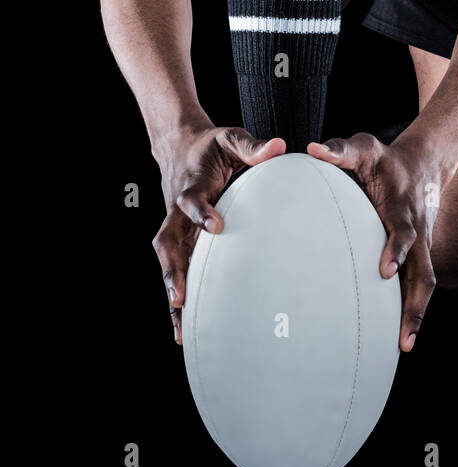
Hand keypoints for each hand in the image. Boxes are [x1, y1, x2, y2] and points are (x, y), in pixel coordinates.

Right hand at [152, 124, 285, 343]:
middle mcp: (176, 210)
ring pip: (168, 262)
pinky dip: (177, 298)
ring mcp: (175, 227)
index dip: (200, 212)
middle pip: (167, 241)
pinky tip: (182, 327)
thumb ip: (252, 146)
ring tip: (180, 326)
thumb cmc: (212, 147)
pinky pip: (176, 270)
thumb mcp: (231, 138)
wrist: (180, 145)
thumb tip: (280, 147)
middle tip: (179, 294)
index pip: (190, 199)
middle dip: (171, 269)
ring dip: (172, 292)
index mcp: (192, 184)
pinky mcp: (180, 240)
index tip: (217, 226)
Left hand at [307, 131, 440, 352]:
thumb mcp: (365, 147)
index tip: (384, 271)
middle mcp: (418, 232)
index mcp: (403, 209)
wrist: (424, 164)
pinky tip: (396, 336)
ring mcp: (423, 248)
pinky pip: (417, 285)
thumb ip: (340, 150)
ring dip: (416, 316)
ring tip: (404, 346)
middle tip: (403, 336)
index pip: (404, 232)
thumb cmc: (385, 159)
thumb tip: (312, 150)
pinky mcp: (419, 257)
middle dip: (415, 305)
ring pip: (424, 284)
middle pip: (424, 273)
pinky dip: (409, 310)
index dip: (397, 250)